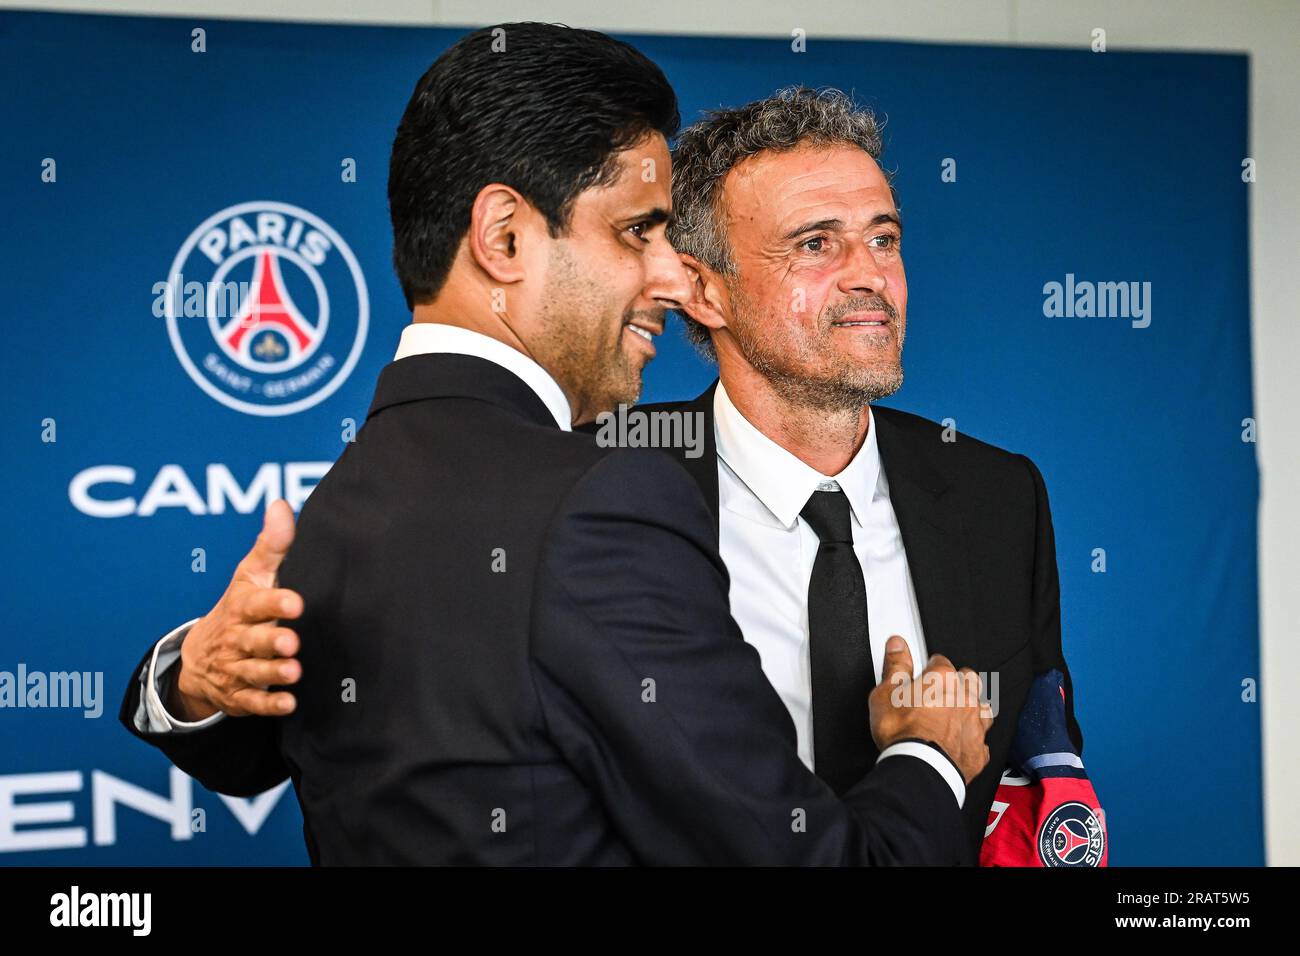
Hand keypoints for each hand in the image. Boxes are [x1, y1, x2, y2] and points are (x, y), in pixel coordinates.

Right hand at [169, 499, 303, 719]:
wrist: (202, 655)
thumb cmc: (241, 607)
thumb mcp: (252, 575)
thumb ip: (272, 544)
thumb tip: (283, 504)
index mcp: (243, 606)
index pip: (257, 603)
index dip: (275, 603)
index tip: (296, 603)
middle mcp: (238, 638)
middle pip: (254, 639)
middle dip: (271, 641)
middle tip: (291, 642)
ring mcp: (237, 668)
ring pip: (254, 672)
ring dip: (273, 673)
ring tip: (294, 671)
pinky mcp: (240, 695)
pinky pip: (254, 703)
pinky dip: (270, 705)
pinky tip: (289, 703)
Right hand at [869, 635, 992, 783]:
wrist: (918, 768)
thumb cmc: (903, 733)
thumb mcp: (885, 694)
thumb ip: (895, 666)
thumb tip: (897, 646)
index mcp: (942, 679)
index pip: (940, 661)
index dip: (929, 666)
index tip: (922, 673)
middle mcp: (964, 698)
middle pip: (969, 679)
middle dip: (958, 681)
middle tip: (939, 691)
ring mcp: (974, 725)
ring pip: (983, 707)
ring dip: (971, 708)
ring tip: (954, 714)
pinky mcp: (978, 751)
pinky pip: (982, 741)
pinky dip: (972, 739)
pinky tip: (960, 742)